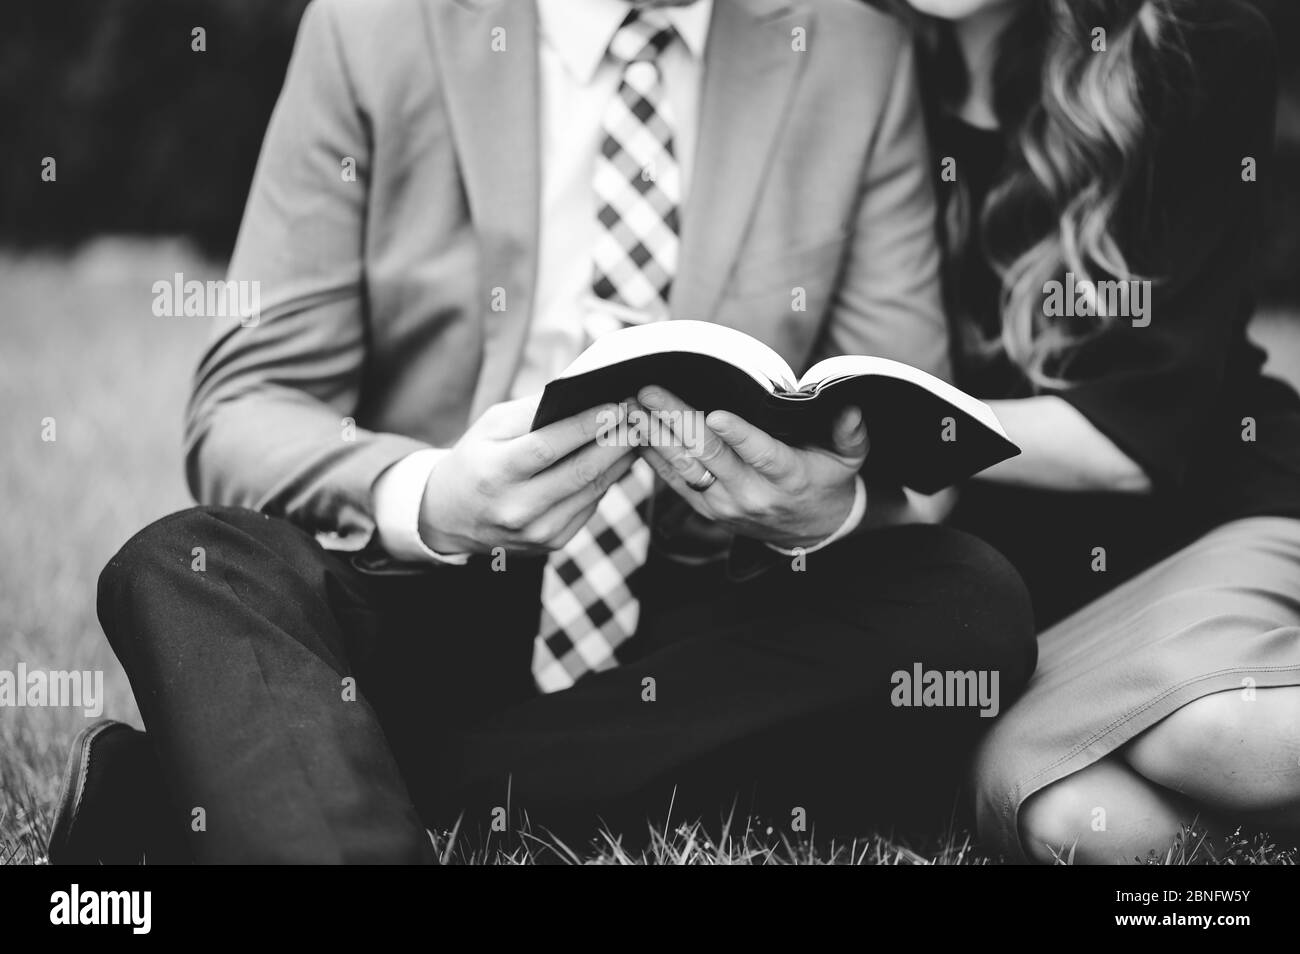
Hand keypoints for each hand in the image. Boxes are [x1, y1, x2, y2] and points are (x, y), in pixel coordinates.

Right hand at [418, 396, 636, 554]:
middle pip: (581, 471)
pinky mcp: (553, 543)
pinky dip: (609, 479)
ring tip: (638, 432)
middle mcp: (516, 508)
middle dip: (617, 440)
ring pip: (593, 490)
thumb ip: (533, 410)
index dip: (587, 424)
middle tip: (641, 415)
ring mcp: (537, 531)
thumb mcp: (490, 426)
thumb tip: (580, 391)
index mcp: (495, 473)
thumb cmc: (476, 459)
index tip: (617, 403)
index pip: (548, 446)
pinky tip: (620, 458)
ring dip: (621, 459)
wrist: (451, 516)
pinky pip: (591, 506)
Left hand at [634, 387, 868, 548]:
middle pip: (710, 455)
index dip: (739, 436)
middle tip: (651, 391)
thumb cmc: (827, 480)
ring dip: (655, 435)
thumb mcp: (848, 459)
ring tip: (631, 405)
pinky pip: (674, 479)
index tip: (717, 415)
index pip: (762, 455)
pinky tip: (633, 428)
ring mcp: (724, 504)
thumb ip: (850, 433)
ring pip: (684, 467)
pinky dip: (652, 453)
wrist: (808, 530)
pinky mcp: (705, 508)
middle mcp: (751, 493)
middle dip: (678, 420)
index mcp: (788, 477)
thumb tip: (850, 407)